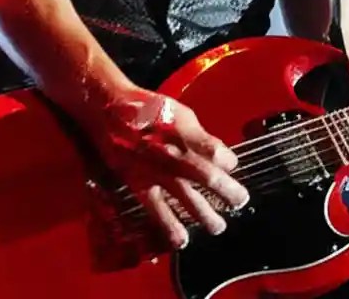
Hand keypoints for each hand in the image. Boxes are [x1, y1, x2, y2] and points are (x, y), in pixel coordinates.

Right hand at [77, 83, 249, 250]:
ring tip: (218, 226)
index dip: (228, 161)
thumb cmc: (146, 108)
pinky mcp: (138, 183)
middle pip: (206, 176)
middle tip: (240, 201)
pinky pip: (155, 208)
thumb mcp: (178, 111)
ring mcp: (155, 170)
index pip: (214, 151)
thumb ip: (198, 135)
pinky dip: (169, 226)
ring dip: (205, 214)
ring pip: (185, 197)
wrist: (108, 110)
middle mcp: (171, 153)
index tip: (232, 165)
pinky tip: (181, 240)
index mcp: (184, 132)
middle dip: (227, 191)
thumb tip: (217, 153)